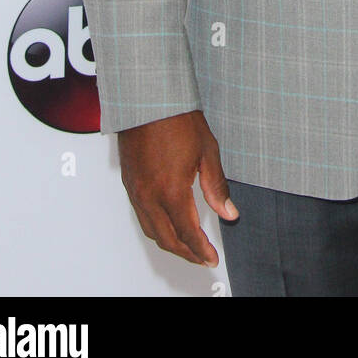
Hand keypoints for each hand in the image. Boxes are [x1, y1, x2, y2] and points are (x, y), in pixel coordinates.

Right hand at [118, 110, 238, 265]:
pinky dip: (155, 228)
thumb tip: (228, 212)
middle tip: (201, 257)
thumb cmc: (176, 118)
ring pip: (151, 231)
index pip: (188, 233)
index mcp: (171, 191)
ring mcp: (136, 191)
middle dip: (186, 253)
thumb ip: (216, 186)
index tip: (211, 258)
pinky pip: (141, 216)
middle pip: (167, 239)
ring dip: (169, 243)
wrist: (147, 99)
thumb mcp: (207, 151)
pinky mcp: (129, 183)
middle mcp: (149, 196)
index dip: (201, 250)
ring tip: (187, 246)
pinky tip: (166, 224)